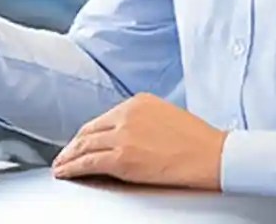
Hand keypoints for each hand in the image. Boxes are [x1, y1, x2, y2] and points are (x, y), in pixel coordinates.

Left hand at [52, 93, 225, 189]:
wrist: (214, 155)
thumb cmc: (199, 141)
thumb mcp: (166, 116)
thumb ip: (143, 121)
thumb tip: (127, 134)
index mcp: (137, 103)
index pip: (103, 118)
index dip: (88, 133)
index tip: (80, 141)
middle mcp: (126, 115)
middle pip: (89, 131)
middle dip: (74, 145)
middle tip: (65, 154)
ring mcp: (122, 136)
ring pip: (84, 146)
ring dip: (69, 157)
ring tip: (61, 165)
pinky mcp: (122, 158)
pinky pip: (89, 162)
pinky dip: (73, 167)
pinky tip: (66, 172)